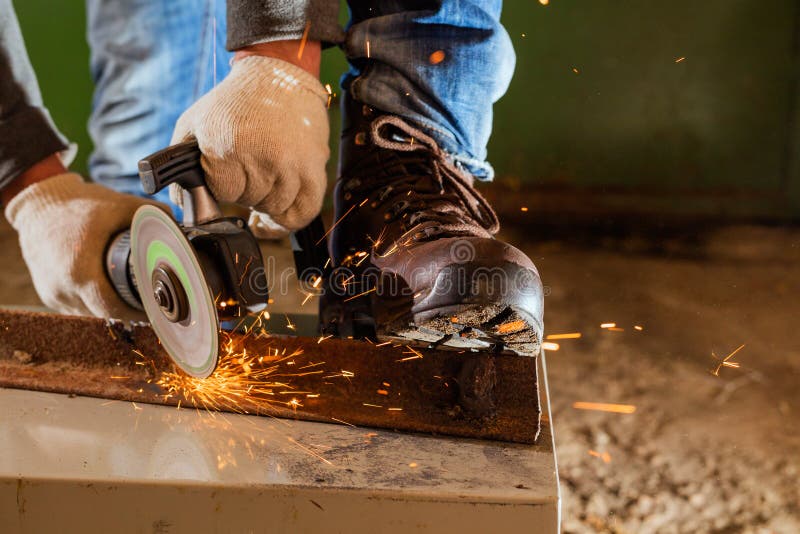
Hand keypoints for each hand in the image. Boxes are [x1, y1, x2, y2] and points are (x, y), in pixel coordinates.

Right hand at [5, 173, 154, 319]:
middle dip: (128, 311)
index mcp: (81, 271)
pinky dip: (93, 304)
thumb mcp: (120, 205)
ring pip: (90, 315)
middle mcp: (64, 289)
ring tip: (130, 298)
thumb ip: (154, 214)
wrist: (37, 204)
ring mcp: (53, 294)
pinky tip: (107, 293)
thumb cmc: (78, 205)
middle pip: (104, 315)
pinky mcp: (48, 294)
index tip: (154, 307)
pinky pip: (77, 308)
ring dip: (110, 310)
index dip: (137, 312)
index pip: (114, 309)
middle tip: (148, 303)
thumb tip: (180, 226)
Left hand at [170, 55, 329, 237]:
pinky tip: (280, 212)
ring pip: (275, 208)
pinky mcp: (313, 168)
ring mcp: (291, 165)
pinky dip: (290, 218)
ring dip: (267, 200)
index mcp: (227, 146)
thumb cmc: (235, 101)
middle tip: (247, 170)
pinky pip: (304, 212)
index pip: (223, 193)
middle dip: (245, 191)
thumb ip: (179, 163)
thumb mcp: (194, 122)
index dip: (222, 185)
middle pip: (250, 201)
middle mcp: (262, 158)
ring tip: (264, 180)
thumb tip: (180, 202)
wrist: (281, 77)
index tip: (226, 170)